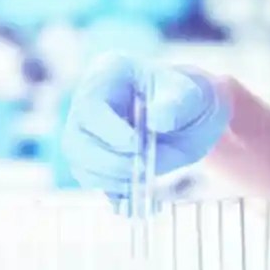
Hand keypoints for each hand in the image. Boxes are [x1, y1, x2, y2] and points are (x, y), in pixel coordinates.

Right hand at [61, 53, 230, 196]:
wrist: (193, 120)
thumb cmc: (190, 99)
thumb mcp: (193, 96)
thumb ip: (177, 104)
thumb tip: (157, 120)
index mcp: (108, 73)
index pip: (90, 105)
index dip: (109, 131)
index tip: (137, 145)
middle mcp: (90, 102)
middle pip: (76, 140)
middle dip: (109, 162)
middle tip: (144, 168)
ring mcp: (88, 131)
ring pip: (79, 164)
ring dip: (110, 180)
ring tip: (143, 181)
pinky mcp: (95, 158)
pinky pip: (92, 180)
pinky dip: (113, 192)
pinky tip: (136, 195)